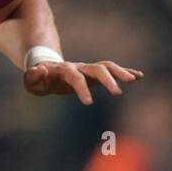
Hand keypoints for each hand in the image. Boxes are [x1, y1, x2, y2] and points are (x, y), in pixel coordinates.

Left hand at [23, 59, 142, 105]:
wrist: (46, 69)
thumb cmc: (39, 79)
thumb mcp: (32, 82)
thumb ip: (34, 77)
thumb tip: (40, 70)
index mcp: (65, 71)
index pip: (75, 78)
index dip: (81, 88)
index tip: (88, 103)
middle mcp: (80, 67)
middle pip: (97, 68)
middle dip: (108, 79)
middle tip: (118, 93)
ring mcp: (88, 68)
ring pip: (107, 66)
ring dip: (121, 72)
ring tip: (134, 79)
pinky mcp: (95, 72)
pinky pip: (112, 70)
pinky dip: (125, 71)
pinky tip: (139, 76)